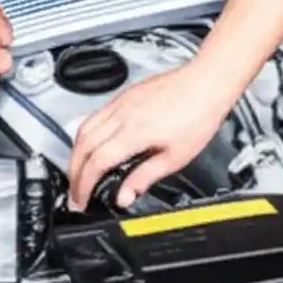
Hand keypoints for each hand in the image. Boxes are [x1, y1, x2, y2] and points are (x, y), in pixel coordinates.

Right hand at [68, 64, 229, 210]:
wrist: (207, 82)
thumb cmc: (199, 114)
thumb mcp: (176, 157)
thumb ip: (146, 177)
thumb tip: (125, 195)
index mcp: (134, 132)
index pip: (96, 163)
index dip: (84, 186)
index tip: (82, 200)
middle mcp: (122, 115)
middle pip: (82, 146)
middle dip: (74, 173)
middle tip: (76, 192)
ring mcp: (121, 102)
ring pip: (84, 128)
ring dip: (76, 154)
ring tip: (80, 172)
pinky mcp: (124, 95)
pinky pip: (94, 116)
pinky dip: (86, 135)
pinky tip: (93, 144)